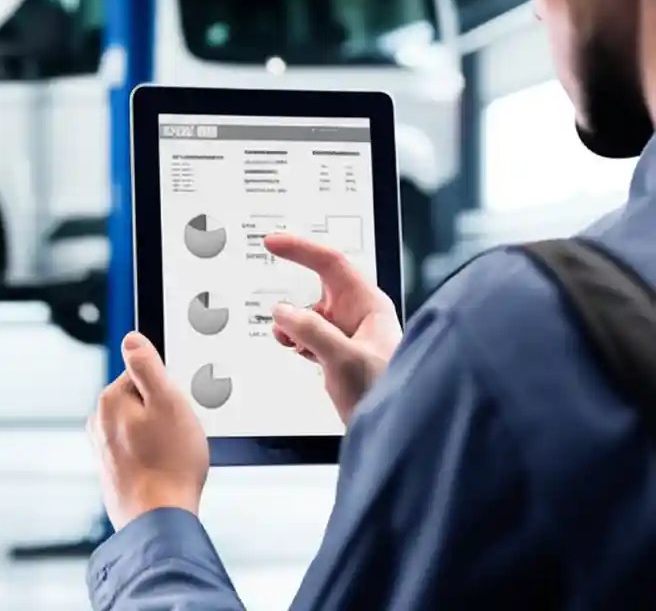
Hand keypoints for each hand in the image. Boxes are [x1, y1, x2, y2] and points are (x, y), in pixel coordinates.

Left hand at [89, 332, 208, 530]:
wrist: (158, 519)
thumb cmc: (169, 463)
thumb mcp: (168, 401)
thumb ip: (147, 365)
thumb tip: (131, 338)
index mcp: (110, 399)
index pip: (143, 374)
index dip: (168, 390)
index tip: (176, 410)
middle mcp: (99, 422)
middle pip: (142, 401)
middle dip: (164, 413)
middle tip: (178, 434)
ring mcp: (104, 448)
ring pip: (142, 428)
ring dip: (160, 437)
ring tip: (173, 456)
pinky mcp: (113, 470)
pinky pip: (141, 452)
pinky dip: (155, 458)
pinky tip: (165, 471)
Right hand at [265, 233, 402, 423]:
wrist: (399, 430)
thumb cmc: (388, 392)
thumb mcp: (344, 358)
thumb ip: (310, 331)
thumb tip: (283, 312)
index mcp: (369, 305)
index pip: (331, 263)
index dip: (301, 249)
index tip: (274, 242)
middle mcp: (360, 315)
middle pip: (318, 288)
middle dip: (295, 294)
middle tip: (273, 291)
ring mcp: (350, 334)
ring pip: (311, 314)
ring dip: (294, 323)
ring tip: (289, 338)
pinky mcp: (340, 353)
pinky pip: (311, 334)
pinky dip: (297, 339)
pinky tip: (296, 349)